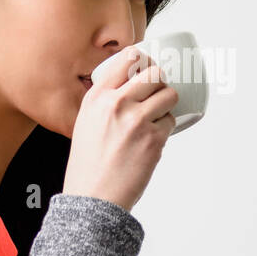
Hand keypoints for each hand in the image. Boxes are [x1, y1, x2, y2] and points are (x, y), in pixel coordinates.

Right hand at [63, 46, 177, 212]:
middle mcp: (115, 104)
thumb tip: (130, 86)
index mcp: (96, 98)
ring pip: (169, 94)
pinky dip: (164, 130)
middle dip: (160, 82)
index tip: (147, 67)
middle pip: (154, 73)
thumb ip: (103, 103)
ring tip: (154, 119)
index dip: (144, 60)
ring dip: (167, 105)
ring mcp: (136, 120)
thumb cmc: (88, 165)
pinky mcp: (153, 138)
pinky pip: (171, 121)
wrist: (93, 197)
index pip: (128, 58)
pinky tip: (149, 141)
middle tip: (155, 95)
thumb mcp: (85, 124)